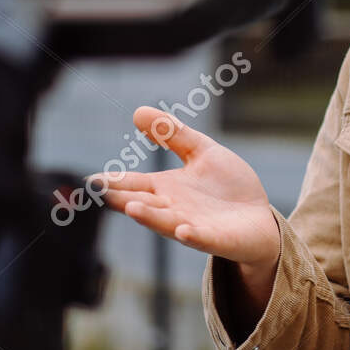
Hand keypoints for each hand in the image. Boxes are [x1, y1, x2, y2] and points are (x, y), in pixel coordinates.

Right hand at [96, 107, 280, 277]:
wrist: (258, 218)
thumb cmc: (227, 187)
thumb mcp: (201, 152)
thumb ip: (173, 133)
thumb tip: (138, 111)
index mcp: (165, 188)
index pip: (132, 184)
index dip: (113, 182)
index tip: (90, 180)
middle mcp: (172, 208)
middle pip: (142, 203)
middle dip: (121, 198)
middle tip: (98, 192)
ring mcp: (192, 225)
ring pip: (165, 222)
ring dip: (148, 216)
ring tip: (131, 207)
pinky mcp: (216, 238)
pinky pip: (201, 238)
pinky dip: (190, 234)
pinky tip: (182, 230)